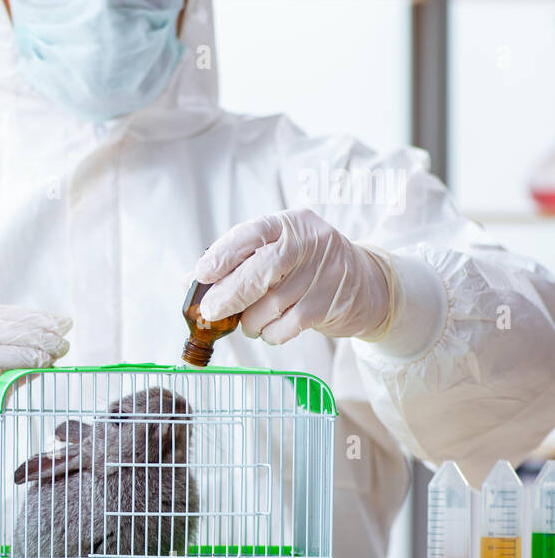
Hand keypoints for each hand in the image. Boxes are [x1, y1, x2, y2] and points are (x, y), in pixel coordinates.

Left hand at [194, 209, 392, 344]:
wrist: (366, 283)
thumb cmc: (305, 267)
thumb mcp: (276, 252)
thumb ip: (238, 262)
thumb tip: (192, 282)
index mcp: (289, 224)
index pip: (253, 233)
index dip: (224, 254)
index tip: (201, 273)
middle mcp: (309, 243)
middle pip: (261, 270)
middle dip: (230, 294)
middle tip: (211, 311)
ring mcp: (324, 272)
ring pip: (272, 304)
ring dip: (251, 320)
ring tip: (248, 323)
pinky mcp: (331, 302)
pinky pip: (288, 325)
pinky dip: (271, 333)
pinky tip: (269, 330)